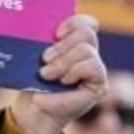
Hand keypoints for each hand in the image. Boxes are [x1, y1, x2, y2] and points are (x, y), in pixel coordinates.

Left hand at [9, 15, 107, 133]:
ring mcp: (95, 68)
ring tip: (47, 75)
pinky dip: (74, 71)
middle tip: (44, 59)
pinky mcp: (99, 83)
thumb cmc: (33, 83)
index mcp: (74, 43)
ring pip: (86, 50)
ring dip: (63, 62)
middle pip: (86, 33)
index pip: (86, 23)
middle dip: (63, 45)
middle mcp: (88, 53)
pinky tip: (64, 81)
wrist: (34, 110)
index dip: (74, 22)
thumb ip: (42, 45)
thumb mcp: (35, 60)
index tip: (56, 33)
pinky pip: (92, 66)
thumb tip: (40, 35)